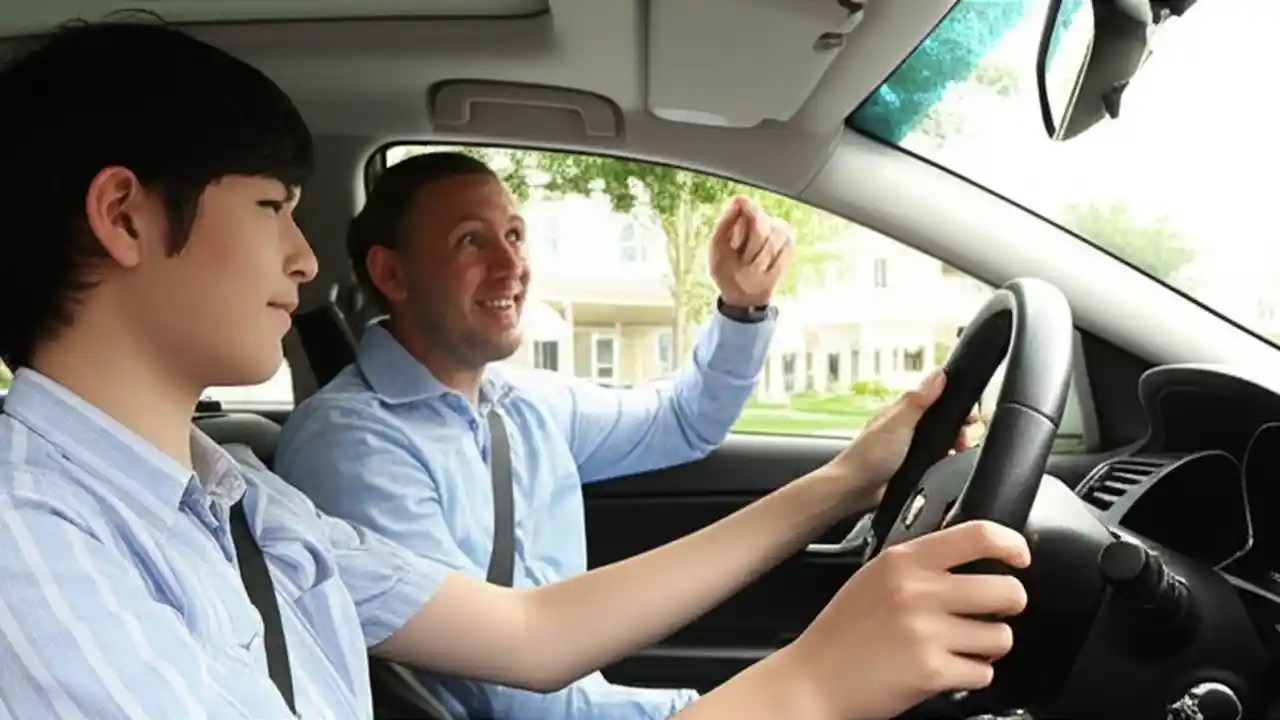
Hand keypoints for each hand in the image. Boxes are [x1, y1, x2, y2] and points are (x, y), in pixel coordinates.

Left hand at [708, 196, 793, 307]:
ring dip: (762, 258)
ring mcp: (776, 229)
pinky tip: (767, 268)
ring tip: (753, 266)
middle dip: (750, 247)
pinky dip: (775, 263)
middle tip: (743, 259)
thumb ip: (725, 222)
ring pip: (776, 236)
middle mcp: (759, 218)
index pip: (745, 205)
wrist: (741, 294)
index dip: (741, 227)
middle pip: (761, 222)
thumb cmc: (726, 269)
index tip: (735, 244)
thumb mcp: (717, 247)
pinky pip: (786, 249)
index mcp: (739, 215)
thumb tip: (739, 199)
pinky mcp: (789, 243)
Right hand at [777, 520, 1030, 719]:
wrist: (813, 679)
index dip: (1012, 544)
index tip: (1020, 556)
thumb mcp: (874, 578)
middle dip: (1010, 605)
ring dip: (989, 646)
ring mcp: (926, 633)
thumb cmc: (843, 632)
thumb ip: (918, 564)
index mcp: (903, 561)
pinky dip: (971, 677)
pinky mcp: (931, 672)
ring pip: (1001, 636)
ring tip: (960, 647)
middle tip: (993, 613)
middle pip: (1006, 590)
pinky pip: (984, 673)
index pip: (978, 535)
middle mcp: (917, 592)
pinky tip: (945, 670)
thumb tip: (973, 558)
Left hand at [822, 370, 977, 512]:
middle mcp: (906, 429)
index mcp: (901, 413)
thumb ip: (918, 400)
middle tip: (963, 439)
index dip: (955, 403)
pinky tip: (948, 467)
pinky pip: (935, 461)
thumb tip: (938, 375)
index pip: (934, 399)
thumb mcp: (898, 423)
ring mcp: (908, 449)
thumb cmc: (869, 456)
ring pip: (941, 442)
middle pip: (942, 422)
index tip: (971, 414)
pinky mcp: (911, 469)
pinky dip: (945, 462)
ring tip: (958, 452)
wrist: (855, 490)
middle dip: (958, 428)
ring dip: (953, 446)